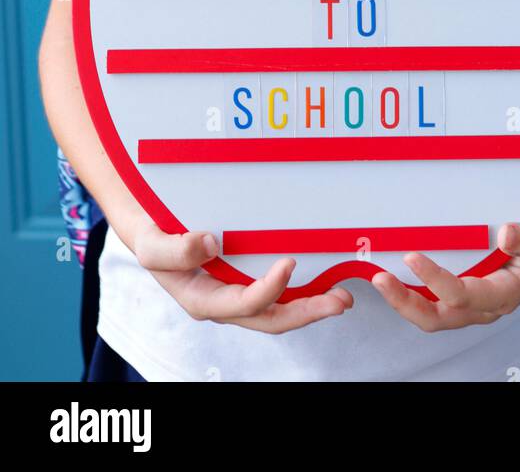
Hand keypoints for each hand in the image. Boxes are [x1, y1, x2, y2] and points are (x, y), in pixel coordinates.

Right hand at [132, 217, 353, 331]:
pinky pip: (279, 293)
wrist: (151, 228)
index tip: (290, 262)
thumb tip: (211, 245)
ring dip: (312, 306)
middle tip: (340, 301)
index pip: (245, 303)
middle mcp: (225, 303)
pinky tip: (325, 281)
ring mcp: (238, 293)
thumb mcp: (152, 243)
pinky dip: (304, 291)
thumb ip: (176, 249)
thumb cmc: (152, 236)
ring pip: (280, 311)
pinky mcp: (247, 279)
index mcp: (203, 300)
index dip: (270, 288)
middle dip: (308, 312)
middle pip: (272, 318)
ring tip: (342, 297)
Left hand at [370, 212, 519, 330]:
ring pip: (432, 315)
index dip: (435, 280)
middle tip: (379, 279)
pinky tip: (392, 273)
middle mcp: (485, 305)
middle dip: (406, 303)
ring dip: (403, 301)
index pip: (464, 296)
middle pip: (439, 318)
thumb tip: (506, 234)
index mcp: (505, 295)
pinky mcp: (463, 291)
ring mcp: (472, 302)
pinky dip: (410, 292)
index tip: (412, 256)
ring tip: (378, 279)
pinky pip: (433, 300)